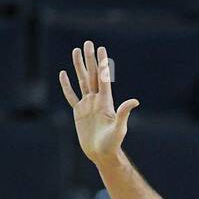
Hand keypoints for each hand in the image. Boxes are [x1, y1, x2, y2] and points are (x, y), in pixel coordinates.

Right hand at [59, 40, 138, 165]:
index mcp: (106, 102)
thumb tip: (135, 101)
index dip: (102, 64)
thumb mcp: (119, 128)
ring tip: (76, 51)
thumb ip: (124, 113)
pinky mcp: (79, 112)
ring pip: (82, 81)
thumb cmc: (112, 144)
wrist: (102, 155)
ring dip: (79, 66)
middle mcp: (96, 100)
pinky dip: (66, 86)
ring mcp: (87, 105)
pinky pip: (71, 96)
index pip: (103, 78)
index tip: (101, 49)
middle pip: (92, 75)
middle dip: (90, 59)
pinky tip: (63, 74)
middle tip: (88, 43)